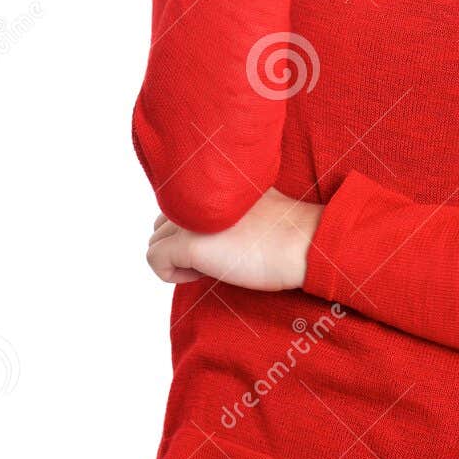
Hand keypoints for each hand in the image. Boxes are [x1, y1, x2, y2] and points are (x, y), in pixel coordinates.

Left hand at [146, 186, 321, 291]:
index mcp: (211, 182)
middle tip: (215, 258)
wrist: (304, 243)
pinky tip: (201, 276)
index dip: (193, 231)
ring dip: (176, 260)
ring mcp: (189, 219)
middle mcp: (196, 195)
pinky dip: (170, 274)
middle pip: (162, 223)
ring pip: (155, 240)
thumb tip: (210, 229)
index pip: (179, 205)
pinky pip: (154, 259)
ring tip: (211, 266)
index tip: (219, 243)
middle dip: (180, 246)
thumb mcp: (251, 206)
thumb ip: (225, 206)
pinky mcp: (188, 244)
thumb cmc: (286, 232)